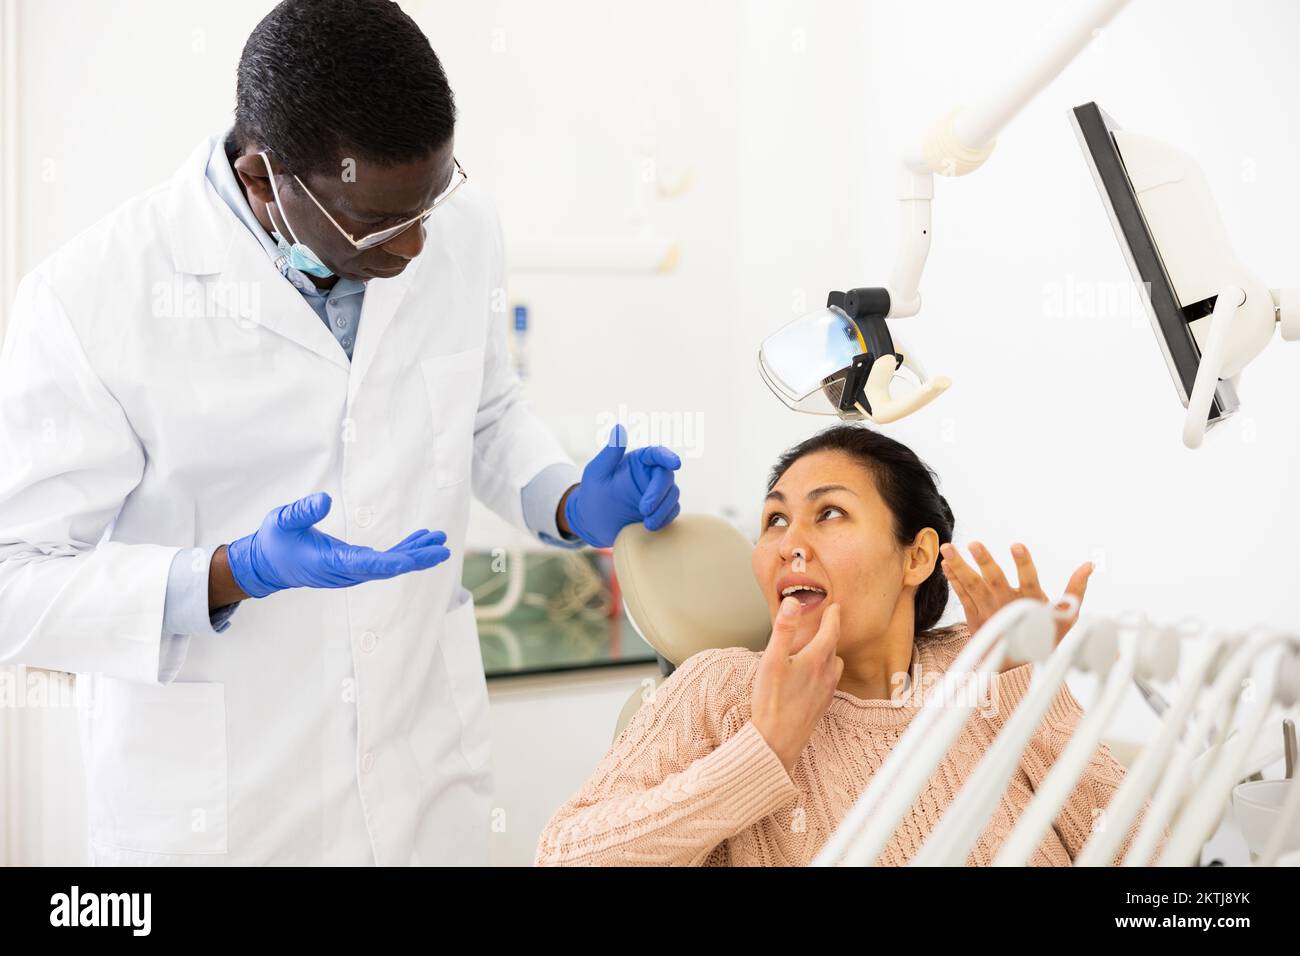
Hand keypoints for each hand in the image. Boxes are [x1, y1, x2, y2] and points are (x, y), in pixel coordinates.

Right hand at [226, 492, 450, 597]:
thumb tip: (325, 499)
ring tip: (439, 541)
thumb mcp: (282, 521)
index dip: (392, 562)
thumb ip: (302, 512)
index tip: (414, 559)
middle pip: (387, 568)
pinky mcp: (353, 566)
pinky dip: (403, 551)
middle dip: (415, 558)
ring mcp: (351, 572)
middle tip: (442, 548)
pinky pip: (383, 561)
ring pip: (389, 565)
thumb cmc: (275, 541)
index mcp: (330, 563)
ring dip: (414, 554)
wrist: (267, 564)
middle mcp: (345, 572)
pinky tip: (420, 541)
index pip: (366, 564)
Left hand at [562, 424, 681, 546]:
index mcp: (638, 461)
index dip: (667, 457)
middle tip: (644, 509)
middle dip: (659, 492)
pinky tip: (651, 527)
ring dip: (663, 509)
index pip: (656, 454)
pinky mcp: (660, 511)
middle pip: (666, 477)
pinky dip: (665, 519)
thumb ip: (610, 452)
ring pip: (672, 496)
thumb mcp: (596, 472)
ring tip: (646, 524)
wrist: (591, 522)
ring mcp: (657, 494)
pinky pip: (671, 512)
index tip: (675, 464)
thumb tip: (619, 428)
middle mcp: (650, 475)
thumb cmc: (591, 493)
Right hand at [750, 600, 842, 772]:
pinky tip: (815, 676)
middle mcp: (826, 674)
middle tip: (828, 621)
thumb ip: (784, 629)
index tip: (835, 607)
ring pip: (834, 664)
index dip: (833, 616)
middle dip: (831, 631)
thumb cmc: (771, 701)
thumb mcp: (772, 660)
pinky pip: (830, 681)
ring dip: (830, 652)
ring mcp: (826, 691)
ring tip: (821, 647)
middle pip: (833, 646)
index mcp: (815, 659)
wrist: (777, 741)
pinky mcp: (822, 705)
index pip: (831, 630)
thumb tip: (793, 602)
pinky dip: (826, 670)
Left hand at [940, 541, 1092, 671]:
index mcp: (1031, 603)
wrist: (1020, 668)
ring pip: (972, 585)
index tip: (1016, 545)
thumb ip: (1076, 589)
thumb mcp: (1067, 617)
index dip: (1023, 563)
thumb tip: (1090, 564)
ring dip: (959, 566)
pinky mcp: (974, 616)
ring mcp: (988, 610)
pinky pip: (962, 596)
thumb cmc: (1047, 635)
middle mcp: (1007, 605)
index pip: (1029, 580)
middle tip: (974, 544)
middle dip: (984, 561)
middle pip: (994, 581)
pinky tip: (945, 564)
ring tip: (948, 548)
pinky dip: (953, 580)